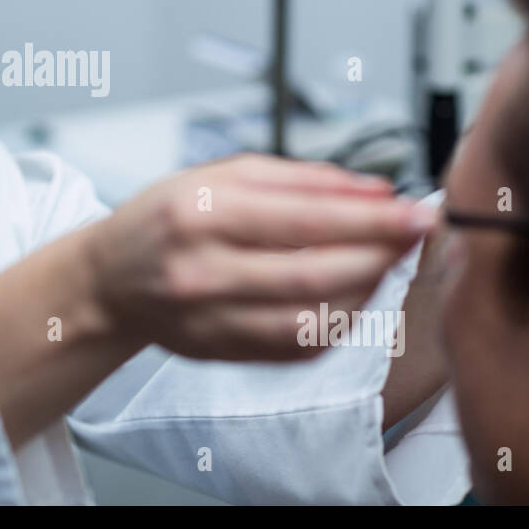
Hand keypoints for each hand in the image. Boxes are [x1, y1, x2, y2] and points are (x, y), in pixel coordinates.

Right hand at [80, 153, 437, 360]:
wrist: (110, 278)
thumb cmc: (167, 218)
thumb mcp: (223, 175)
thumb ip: (300, 180)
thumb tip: (374, 190)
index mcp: (203, 213)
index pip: (308, 219)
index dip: (373, 218)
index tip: (418, 212)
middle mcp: (204, 270)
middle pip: (318, 272)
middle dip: (382, 253)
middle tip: (417, 235)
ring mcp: (212, 319)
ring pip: (316, 318)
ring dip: (367, 290)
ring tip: (384, 260)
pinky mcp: (224, 353)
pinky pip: (301, 347)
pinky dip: (339, 321)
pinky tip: (352, 294)